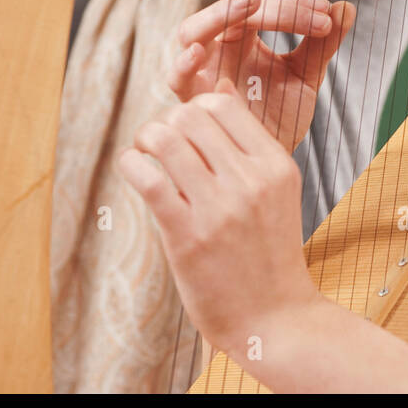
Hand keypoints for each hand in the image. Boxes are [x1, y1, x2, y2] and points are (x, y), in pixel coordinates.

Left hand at [117, 78, 320, 357]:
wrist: (275, 319)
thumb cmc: (268, 254)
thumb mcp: (275, 192)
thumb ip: (249, 144)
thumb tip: (221, 88)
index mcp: (276, 166)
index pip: (224, 105)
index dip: (194, 109)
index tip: (185, 130)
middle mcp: (251, 181)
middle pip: (191, 117)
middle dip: (166, 123)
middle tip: (160, 144)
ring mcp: (220, 208)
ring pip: (167, 140)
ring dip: (145, 140)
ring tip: (145, 155)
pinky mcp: (188, 236)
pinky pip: (149, 179)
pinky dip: (131, 164)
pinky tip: (133, 169)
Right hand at [169, 0, 354, 153]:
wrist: (271, 159)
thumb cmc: (281, 114)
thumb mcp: (305, 75)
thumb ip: (323, 43)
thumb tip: (347, 6)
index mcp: (243, 34)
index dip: (292, 0)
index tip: (326, 16)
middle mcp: (219, 47)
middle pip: (228, 7)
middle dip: (271, 4)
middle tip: (312, 13)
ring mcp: (203, 72)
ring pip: (192, 31)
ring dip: (220, 14)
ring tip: (252, 4)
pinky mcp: (195, 101)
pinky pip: (178, 79)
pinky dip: (183, 64)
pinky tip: (199, 53)